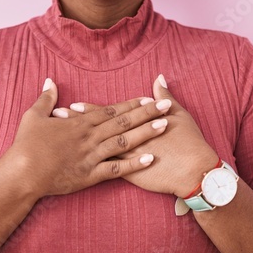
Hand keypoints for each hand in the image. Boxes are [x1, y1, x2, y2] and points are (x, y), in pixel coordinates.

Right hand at [3, 78, 171, 198]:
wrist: (22, 172)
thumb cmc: (26, 145)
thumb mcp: (33, 116)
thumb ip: (46, 98)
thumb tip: (49, 80)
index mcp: (80, 123)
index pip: (111, 110)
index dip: (131, 104)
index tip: (148, 97)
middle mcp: (90, 137)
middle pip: (124, 122)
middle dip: (147, 113)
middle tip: (167, 106)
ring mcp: (92, 156)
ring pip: (124, 142)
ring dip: (146, 133)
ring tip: (165, 126)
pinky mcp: (90, 175)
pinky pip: (116, 168)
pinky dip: (133, 164)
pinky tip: (150, 159)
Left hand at [55, 74, 219, 198]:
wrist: (197, 171)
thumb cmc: (190, 142)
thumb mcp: (180, 115)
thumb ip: (165, 96)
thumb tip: (158, 78)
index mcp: (137, 124)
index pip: (109, 115)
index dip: (90, 111)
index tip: (73, 105)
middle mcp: (129, 139)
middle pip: (97, 131)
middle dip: (75, 126)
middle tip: (56, 119)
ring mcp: (128, 158)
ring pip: (97, 150)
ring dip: (79, 146)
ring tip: (59, 141)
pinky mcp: (132, 174)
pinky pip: (108, 171)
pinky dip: (92, 167)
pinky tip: (77, 166)